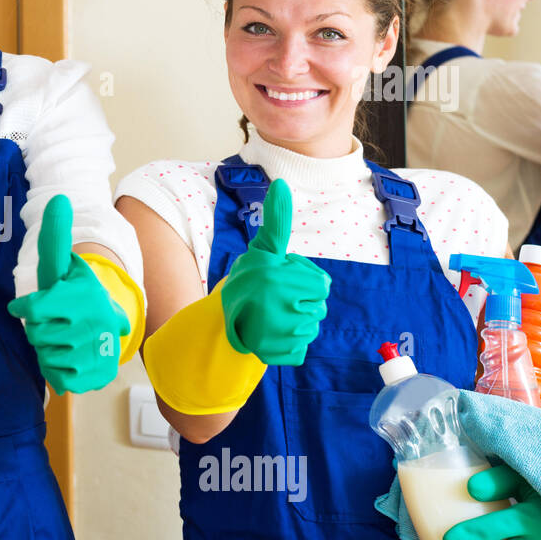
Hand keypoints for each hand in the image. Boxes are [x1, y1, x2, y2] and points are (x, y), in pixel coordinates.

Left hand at [8, 195, 130, 393]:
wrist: (107, 327)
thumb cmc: (74, 294)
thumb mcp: (64, 267)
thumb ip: (56, 237)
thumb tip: (58, 199)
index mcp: (86, 296)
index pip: (35, 309)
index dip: (26, 309)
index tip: (28, 306)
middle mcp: (96, 324)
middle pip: (36, 334)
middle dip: (39, 329)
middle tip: (54, 322)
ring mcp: (99, 352)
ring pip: (45, 356)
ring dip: (47, 349)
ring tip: (63, 338)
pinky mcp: (98, 377)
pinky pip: (57, 378)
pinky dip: (56, 370)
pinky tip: (68, 357)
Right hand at [219, 180, 329, 365]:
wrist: (218, 321)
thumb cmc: (248, 281)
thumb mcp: (262, 251)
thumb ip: (277, 221)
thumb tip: (282, 185)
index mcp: (277, 279)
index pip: (322, 284)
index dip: (305, 281)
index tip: (282, 282)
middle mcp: (278, 307)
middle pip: (319, 307)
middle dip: (302, 304)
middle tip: (276, 302)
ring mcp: (277, 334)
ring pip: (311, 328)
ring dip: (296, 325)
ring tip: (272, 318)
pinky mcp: (275, 355)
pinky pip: (300, 350)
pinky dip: (288, 346)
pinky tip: (271, 337)